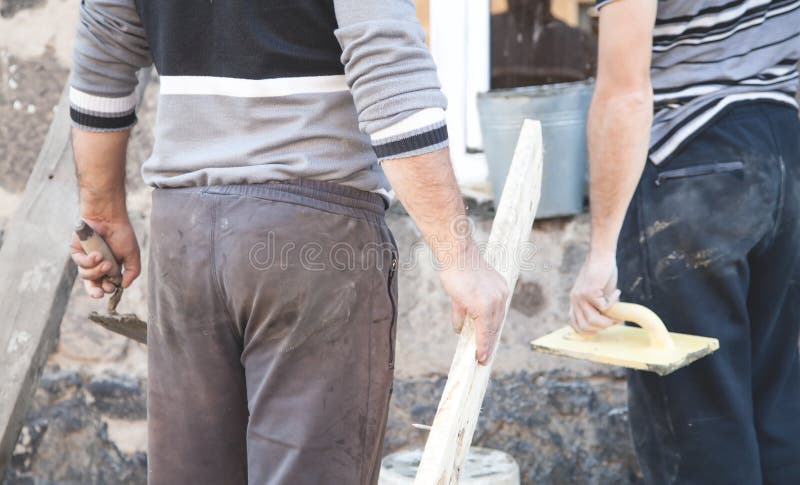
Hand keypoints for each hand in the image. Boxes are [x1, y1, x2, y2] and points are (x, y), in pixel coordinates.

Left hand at [70, 217, 140, 298]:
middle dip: (96, 291)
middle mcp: (96, 266)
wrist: (110, 218)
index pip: (105, 285)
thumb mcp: (132, 255)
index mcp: (109, 268)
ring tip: (105, 263)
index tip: (112, 287)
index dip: (107, 289)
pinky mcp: (77, 252)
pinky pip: (80, 263)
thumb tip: (124, 286)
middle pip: (91, 285)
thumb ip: (132, 272)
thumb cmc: (122, 234)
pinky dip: (90, 261)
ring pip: (86, 276)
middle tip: (102, 290)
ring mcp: (86, 259)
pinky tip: (97, 255)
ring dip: (97, 272)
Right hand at [439, 244, 508, 365]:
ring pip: (492, 329)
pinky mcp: (484, 306)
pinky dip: (482, 344)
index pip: (497, 314)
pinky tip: (479, 354)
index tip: (489, 342)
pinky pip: (485, 330)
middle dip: (490, 341)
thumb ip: (463, 310)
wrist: (457, 255)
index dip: (493, 330)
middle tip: (485, 356)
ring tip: (481, 359)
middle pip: (497, 324)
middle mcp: (501, 295)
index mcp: (499, 289)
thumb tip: (459, 329)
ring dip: (486, 346)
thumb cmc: (457, 268)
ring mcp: (494, 301)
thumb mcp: (462, 292)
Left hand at [569, 252, 620, 334]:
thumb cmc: (602, 273)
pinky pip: (603, 306)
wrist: (601, 255)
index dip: (587, 331)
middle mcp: (574, 300)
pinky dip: (613, 302)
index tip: (601, 329)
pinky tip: (617, 293)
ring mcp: (580, 296)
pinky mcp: (589, 291)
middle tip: (614, 321)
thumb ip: (598, 307)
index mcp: (574, 301)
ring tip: (617, 315)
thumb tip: (609, 322)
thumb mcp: (598, 293)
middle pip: (584, 326)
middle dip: (601, 328)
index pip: (574, 324)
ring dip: (608, 321)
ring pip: (593, 320)